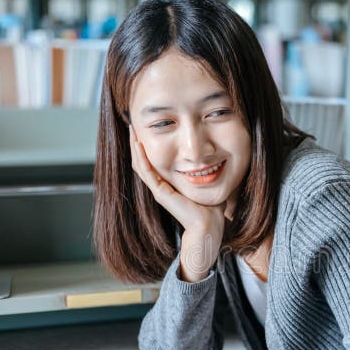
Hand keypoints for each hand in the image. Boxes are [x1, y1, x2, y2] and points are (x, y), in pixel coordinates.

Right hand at [130, 127, 224, 280]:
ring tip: (132, 129)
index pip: (153, 160)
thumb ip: (208, 170)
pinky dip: (141, 157)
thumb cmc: (211, 208)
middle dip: (137, 142)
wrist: (209, 225)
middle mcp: (161, 185)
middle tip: (133, 124)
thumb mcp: (208, 182)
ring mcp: (159, 189)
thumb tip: (217, 157)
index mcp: (169, 183)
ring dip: (135, 147)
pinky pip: (147, 172)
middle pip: (142, 160)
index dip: (148, 145)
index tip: (147, 127)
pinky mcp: (161, 193)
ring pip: (140, 164)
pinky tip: (137, 144)